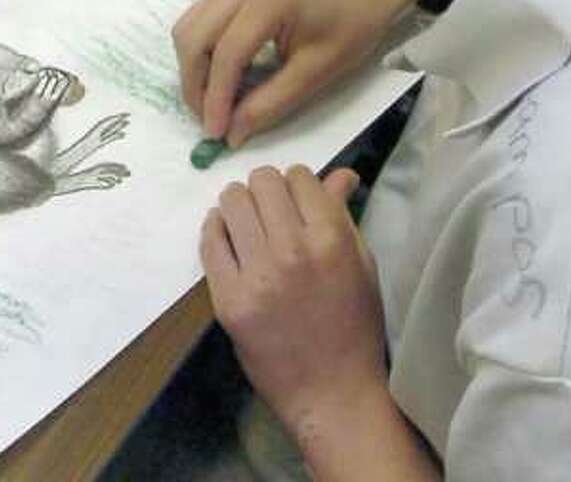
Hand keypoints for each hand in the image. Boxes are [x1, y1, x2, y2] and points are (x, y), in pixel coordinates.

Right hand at [173, 0, 454, 147]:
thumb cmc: (354, 22)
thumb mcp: (318, 71)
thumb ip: (271, 103)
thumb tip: (232, 133)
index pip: (226, 54)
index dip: (216, 98)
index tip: (216, 135)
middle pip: (193, 34)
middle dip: (194, 84)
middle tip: (210, 120)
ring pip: (191, 23)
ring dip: (194, 66)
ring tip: (213, 101)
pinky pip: (204, 15)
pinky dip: (204, 49)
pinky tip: (223, 74)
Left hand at [201, 165, 387, 439]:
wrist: (333, 395)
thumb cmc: (355, 329)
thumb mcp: (360, 266)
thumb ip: (343, 215)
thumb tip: (341, 173)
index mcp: (331, 240)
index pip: (300, 177)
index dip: (297, 185)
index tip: (296, 203)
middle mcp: (292, 251)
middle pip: (262, 181)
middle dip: (266, 191)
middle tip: (270, 212)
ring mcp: (257, 276)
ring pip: (232, 201)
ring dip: (239, 205)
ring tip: (247, 224)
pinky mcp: (229, 300)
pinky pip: (210, 240)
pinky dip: (216, 230)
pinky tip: (227, 237)